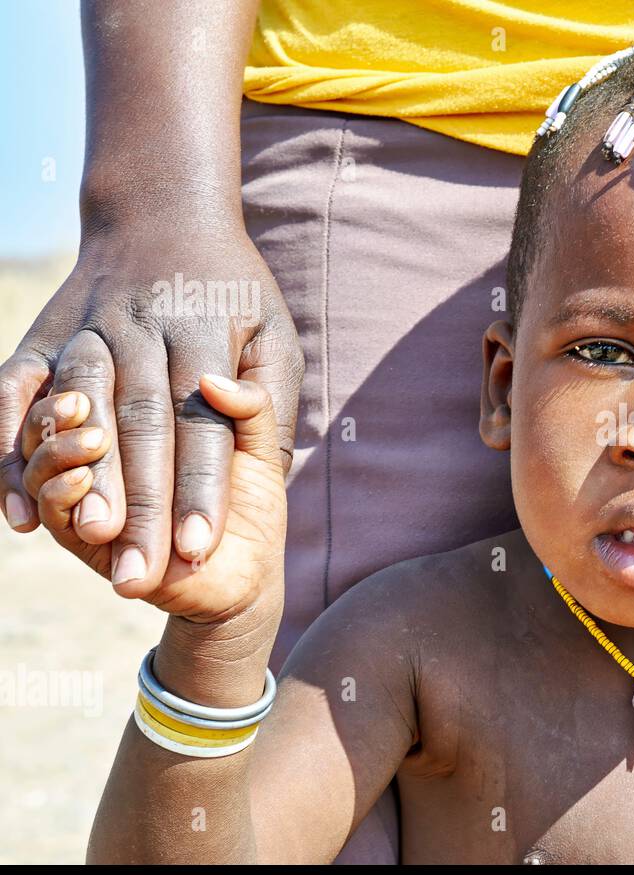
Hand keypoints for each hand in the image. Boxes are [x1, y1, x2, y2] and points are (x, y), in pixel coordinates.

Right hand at [0, 223, 303, 598]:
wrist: (165, 211)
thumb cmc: (234, 292)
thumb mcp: (274, 332)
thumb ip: (267, 394)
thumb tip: (242, 440)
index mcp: (201, 335)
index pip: (203, 427)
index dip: (202, 490)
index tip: (204, 549)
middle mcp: (139, 333)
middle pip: (143, 429)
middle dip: (145, 504)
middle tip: (146, 571)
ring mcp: (86, 333)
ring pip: (83, 416)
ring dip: (84, 481)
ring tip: (95, 539)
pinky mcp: (42, 339)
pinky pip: (14, 397)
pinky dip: (7, 452)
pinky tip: (14, 512)